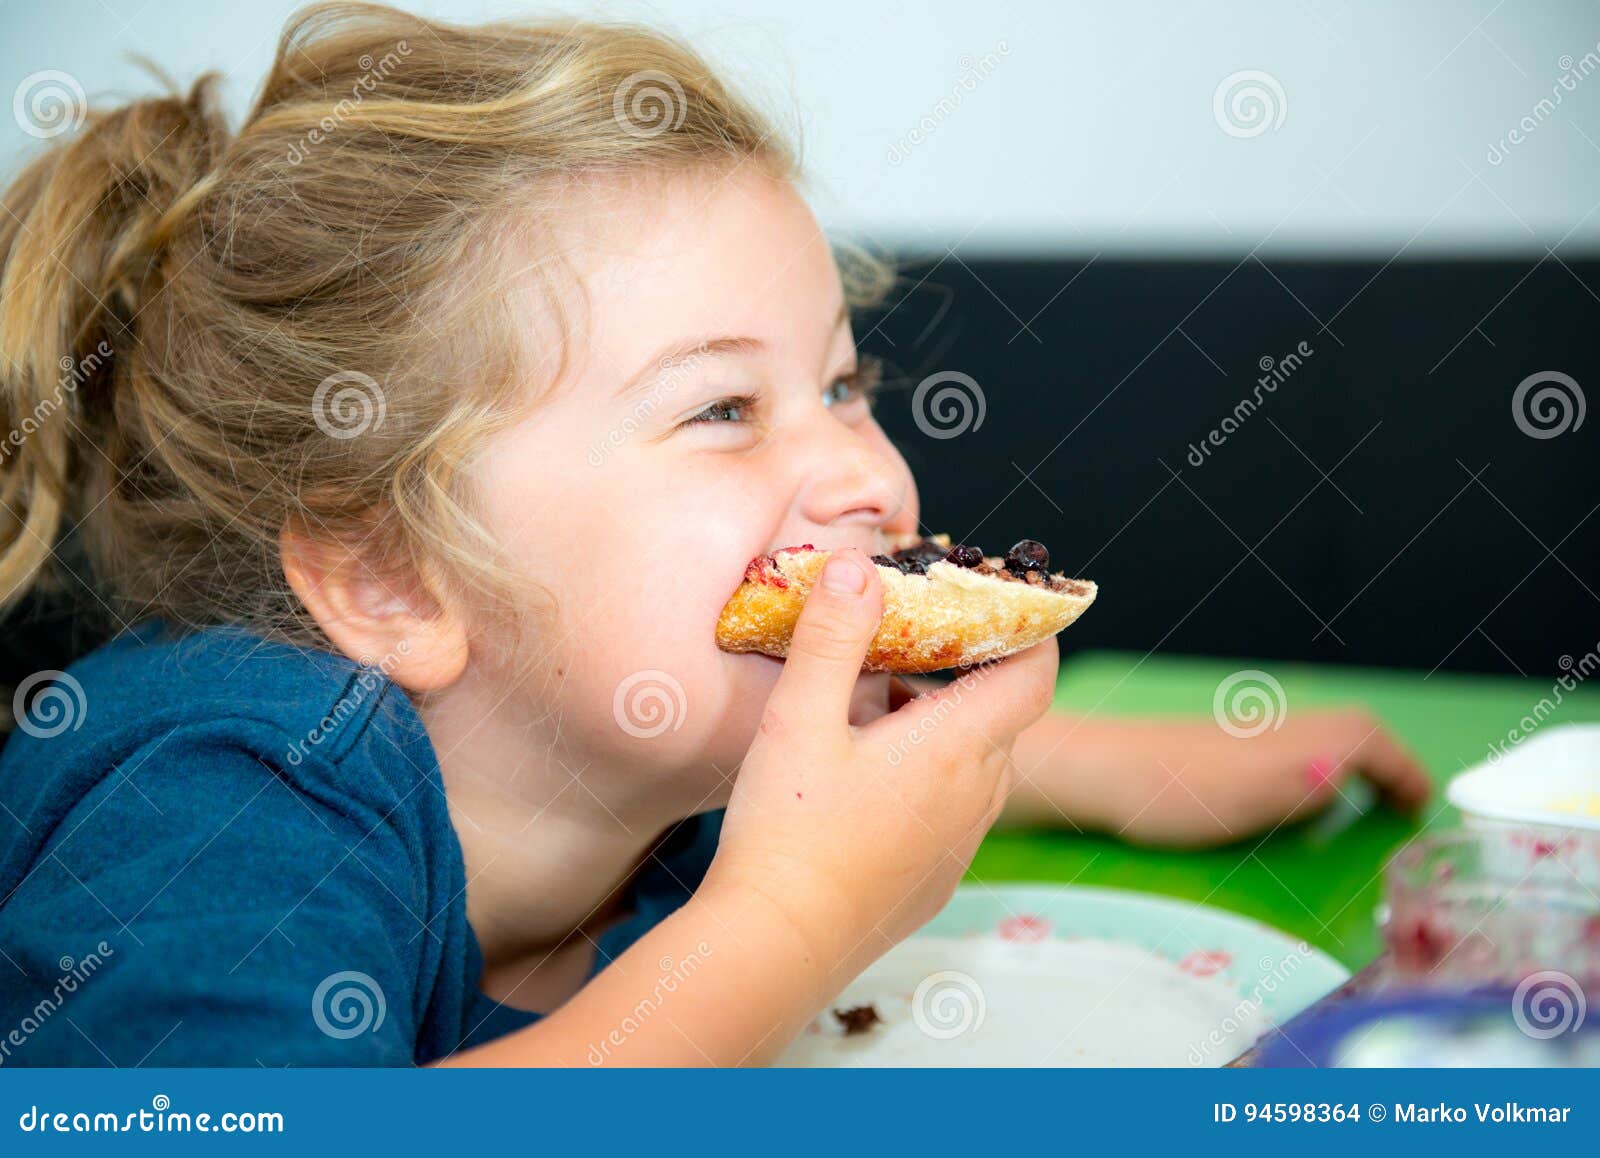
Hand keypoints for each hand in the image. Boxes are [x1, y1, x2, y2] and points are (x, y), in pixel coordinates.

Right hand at [706, 547, 1058, 983]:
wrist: (776, 946)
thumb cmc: (788, 832)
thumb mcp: (799, 718)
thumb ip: (833, 636)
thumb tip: (860, 568)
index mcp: (957, 747)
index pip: (1035, 675)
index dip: (1029, 630)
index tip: (994, 602)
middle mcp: (974, 796)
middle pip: (1000, 713)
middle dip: (963, 671)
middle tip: (904, 643)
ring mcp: (957, 844)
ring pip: (974, 762)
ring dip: (940, 724)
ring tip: (865, 709)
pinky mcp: (933, 879)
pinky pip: (951, 809)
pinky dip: (926, 775)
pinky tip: (858, 777)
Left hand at [1117, 708, 1430, 847]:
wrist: (1109, 772)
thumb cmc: (1181, 789)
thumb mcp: (1257, 797)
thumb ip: (1308, 787)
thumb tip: (1349, 776)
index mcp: (1299, 739)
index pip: (1371, 741)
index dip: (1403, 771)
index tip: (1420, 803)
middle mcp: (1283, 729)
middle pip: (1353, 733)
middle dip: (1386, 764)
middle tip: (1401, 804)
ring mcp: (1252, 737)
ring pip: (1323, 739)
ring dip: (1354, 765)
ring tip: (1364, 804)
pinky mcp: (1225, 751)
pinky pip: (1293, 752)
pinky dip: (1317, 770)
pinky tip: (1299, 799)